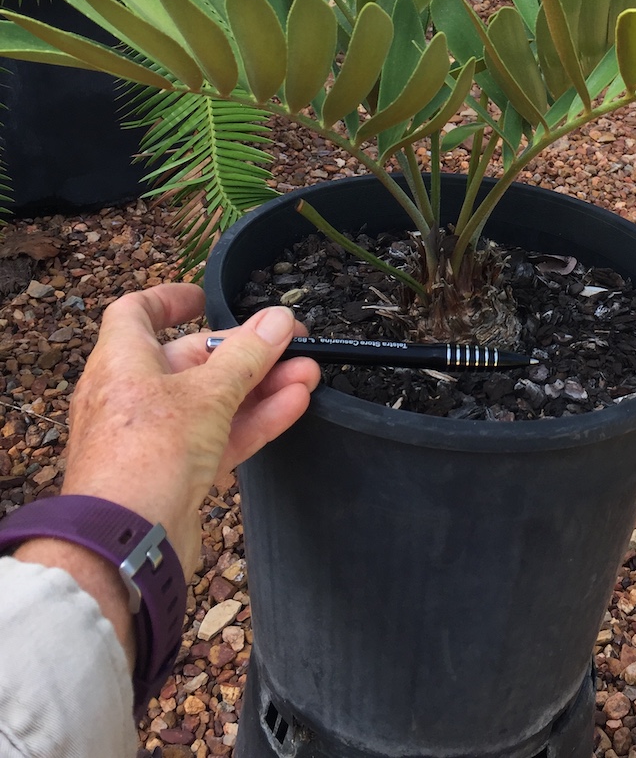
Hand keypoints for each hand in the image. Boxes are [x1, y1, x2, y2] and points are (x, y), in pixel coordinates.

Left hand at [58, 284, 319, 576]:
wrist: (125, 544)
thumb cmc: (149, 452)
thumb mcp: (207, 392)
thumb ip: (248, 355)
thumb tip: (280, 319)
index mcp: (122, 362)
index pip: (136, 314)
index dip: (169, 299)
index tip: (206, 297)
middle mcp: (133, 396)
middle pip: (192, 360)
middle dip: (245, 351)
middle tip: (293, 342)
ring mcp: (156, 437)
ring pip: (214, 400)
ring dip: (261, 385)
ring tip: (309, 373)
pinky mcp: (177, 474)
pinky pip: (220, 436)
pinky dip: (254, 419)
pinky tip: (295, 404)